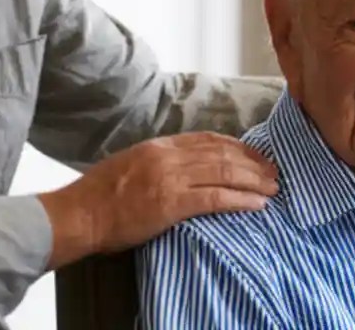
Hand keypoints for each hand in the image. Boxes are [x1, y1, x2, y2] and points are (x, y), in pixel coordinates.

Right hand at [37, 132, 277, 267]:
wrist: (80, 214)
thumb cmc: (100, 196)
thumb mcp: (130, 164)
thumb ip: (158, 162)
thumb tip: (184, 168)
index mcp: (159, 145)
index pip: (208, 139)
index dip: (237, 145)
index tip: (255, 154)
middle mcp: (168, 156)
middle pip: (222, 153)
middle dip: (253, 162)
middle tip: (274, 171)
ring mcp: (170, 178)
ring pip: (224, 172)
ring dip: (254, 180)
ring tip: (273, 187)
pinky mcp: (171, 203)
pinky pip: (215, 198)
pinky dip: (240, 199)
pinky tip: (257, 204)